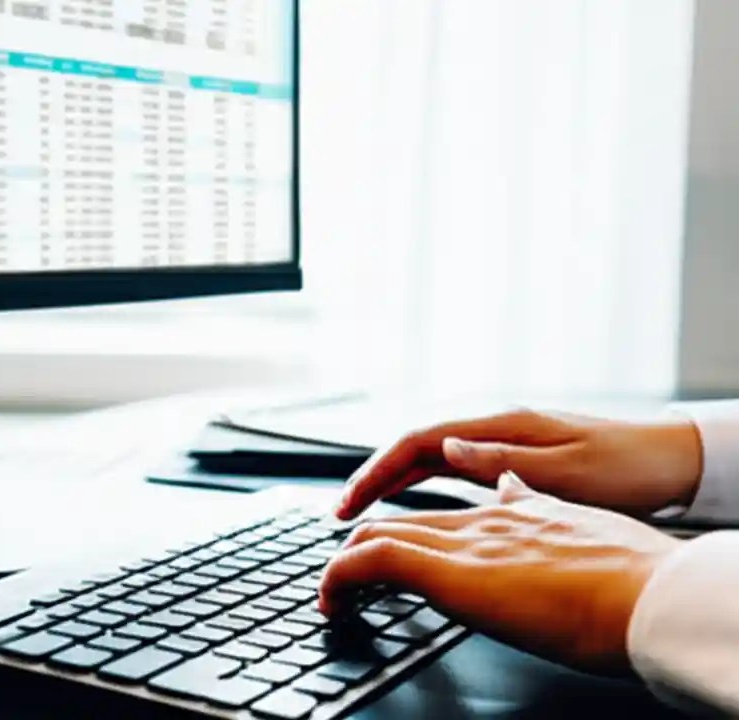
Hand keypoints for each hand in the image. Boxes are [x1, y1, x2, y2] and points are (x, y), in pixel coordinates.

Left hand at [320, 473, 682, 674]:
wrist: (647, 593)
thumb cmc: (632, 579)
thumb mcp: (585, 535)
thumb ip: (544, 515)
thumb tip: (513, 493)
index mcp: (517, 513)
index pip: (448, 515)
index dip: (413, 528)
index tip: (391, 543)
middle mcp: (482, 520)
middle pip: (405, 520)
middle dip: (369, 541)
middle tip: (347, 573)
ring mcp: (462, 541)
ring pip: (380, 533)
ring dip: (348, 561)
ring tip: (333, 592)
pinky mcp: (444, 568)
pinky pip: (370, 559)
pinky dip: (340, 576)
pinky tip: (333, 598)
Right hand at [336, 408, 702, 520]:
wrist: (675, 461)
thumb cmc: (632, 468)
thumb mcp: (568, 470)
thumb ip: (503, 461)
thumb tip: (446, 452)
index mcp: (502, 427)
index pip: (418, 443)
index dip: (376, 472)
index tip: (349, 502)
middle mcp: (496, 431)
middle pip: (415, 450)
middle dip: (373, 479)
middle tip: (342, 513)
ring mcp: (504, 444)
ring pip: (430, 460)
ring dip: (393, 483)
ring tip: (363, 511)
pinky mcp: (514, 462)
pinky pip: (452, 472)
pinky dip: (422, 487)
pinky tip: (413, 504)